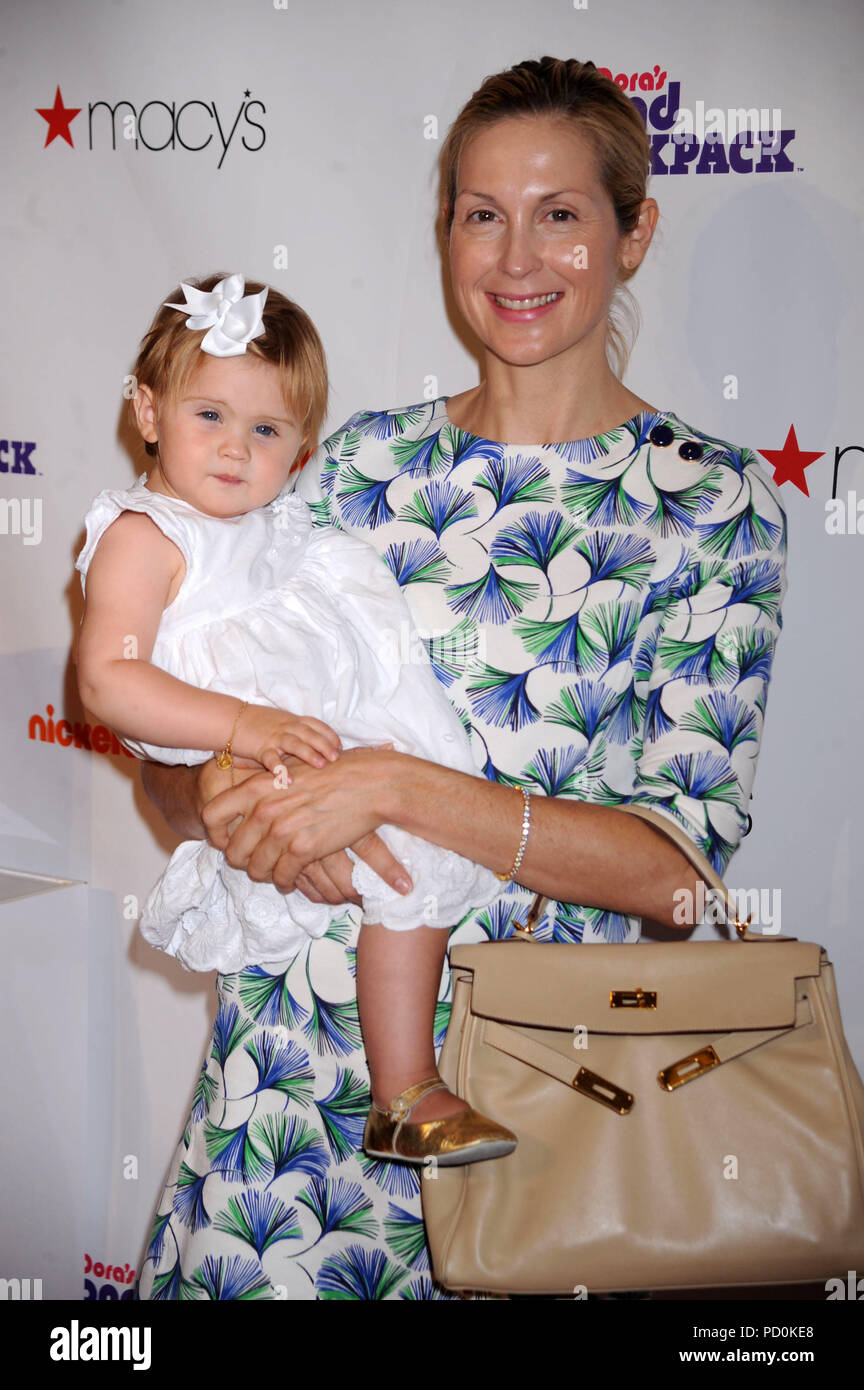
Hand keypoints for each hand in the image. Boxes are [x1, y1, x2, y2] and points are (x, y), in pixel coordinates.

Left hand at [202, 746, 412, 893]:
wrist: (369, 783)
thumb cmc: (333, 772)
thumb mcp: (289, 766)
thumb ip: (263, 779)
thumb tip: (240, 779)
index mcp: (256, 788)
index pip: (211, 816)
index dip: (215, 834)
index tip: (228, 840)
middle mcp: (264, 810)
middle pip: (232, 850)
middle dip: (243, 861)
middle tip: (256, 861)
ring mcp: (283, 830)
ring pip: (256, 868)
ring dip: (265, 874)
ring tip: (275, 872)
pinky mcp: (304, 848)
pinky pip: (282, 877)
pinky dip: (285, 882)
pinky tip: (291, 879)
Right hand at [232, 703, 341, 772]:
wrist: (229, 719)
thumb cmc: (256, 723)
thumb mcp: (280, 722)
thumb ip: (296, 732)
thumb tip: (316, 748)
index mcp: (293, 720)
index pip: (317, 725)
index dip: (330, 735)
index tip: (340, 747)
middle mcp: (286, 727)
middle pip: (310, 733)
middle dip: (325, 745)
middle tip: (337, 758)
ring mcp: (273, 736)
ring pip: (295, 743)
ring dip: (309, 753)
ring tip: (321, 765)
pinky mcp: (260, 747)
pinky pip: (272, 759)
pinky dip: (280, 768)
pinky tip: (289, 779)